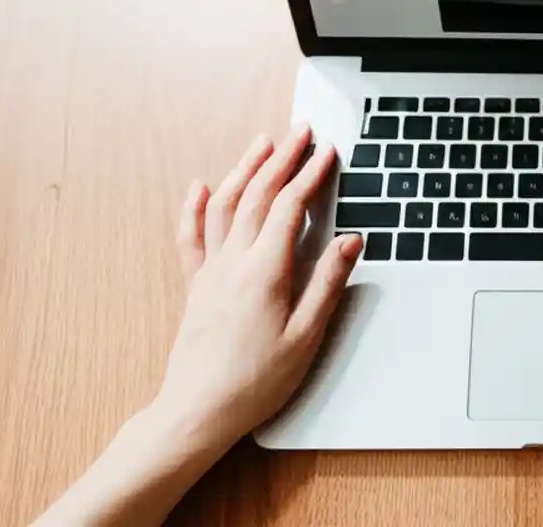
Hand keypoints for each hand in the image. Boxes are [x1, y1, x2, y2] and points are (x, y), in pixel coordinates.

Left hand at [35, 127, 362, 525]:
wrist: (198, 410)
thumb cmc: (256, 381)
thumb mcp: (306, 337)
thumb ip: (328, 285)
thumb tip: (350, 242)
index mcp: (264, 272)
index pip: (290, 209)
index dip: (311, 176)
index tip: (328, 153)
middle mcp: (233, 262)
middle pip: (257, 195)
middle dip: (282, 159)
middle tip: (301, 133)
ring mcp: (210, 271)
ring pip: (225, 205)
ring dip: (244, 169)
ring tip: (262, 143)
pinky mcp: (196, 286)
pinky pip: (192, 237)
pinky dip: (195, 206)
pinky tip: (200, 186)